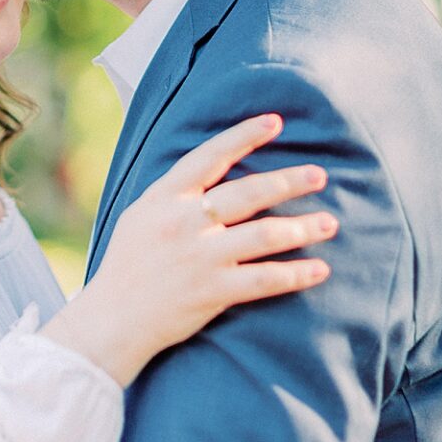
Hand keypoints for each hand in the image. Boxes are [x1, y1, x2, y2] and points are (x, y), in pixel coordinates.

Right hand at [41, 114, 334, 385]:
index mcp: (164, 198)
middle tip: (319, 174)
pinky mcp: (213, 291)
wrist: (112, 320)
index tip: (275, 122)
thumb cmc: (127, 265)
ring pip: (264, 234)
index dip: (244, 136)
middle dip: (289, 181)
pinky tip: (320, 269)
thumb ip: (173, 194)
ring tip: (329, 222)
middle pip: (248, 193)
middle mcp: (184, 222)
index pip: (209, 157)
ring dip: (302, 227)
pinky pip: (265, 279)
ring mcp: (200, 257)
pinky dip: (296, 274)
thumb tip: (208, 168)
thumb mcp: (139, 215)